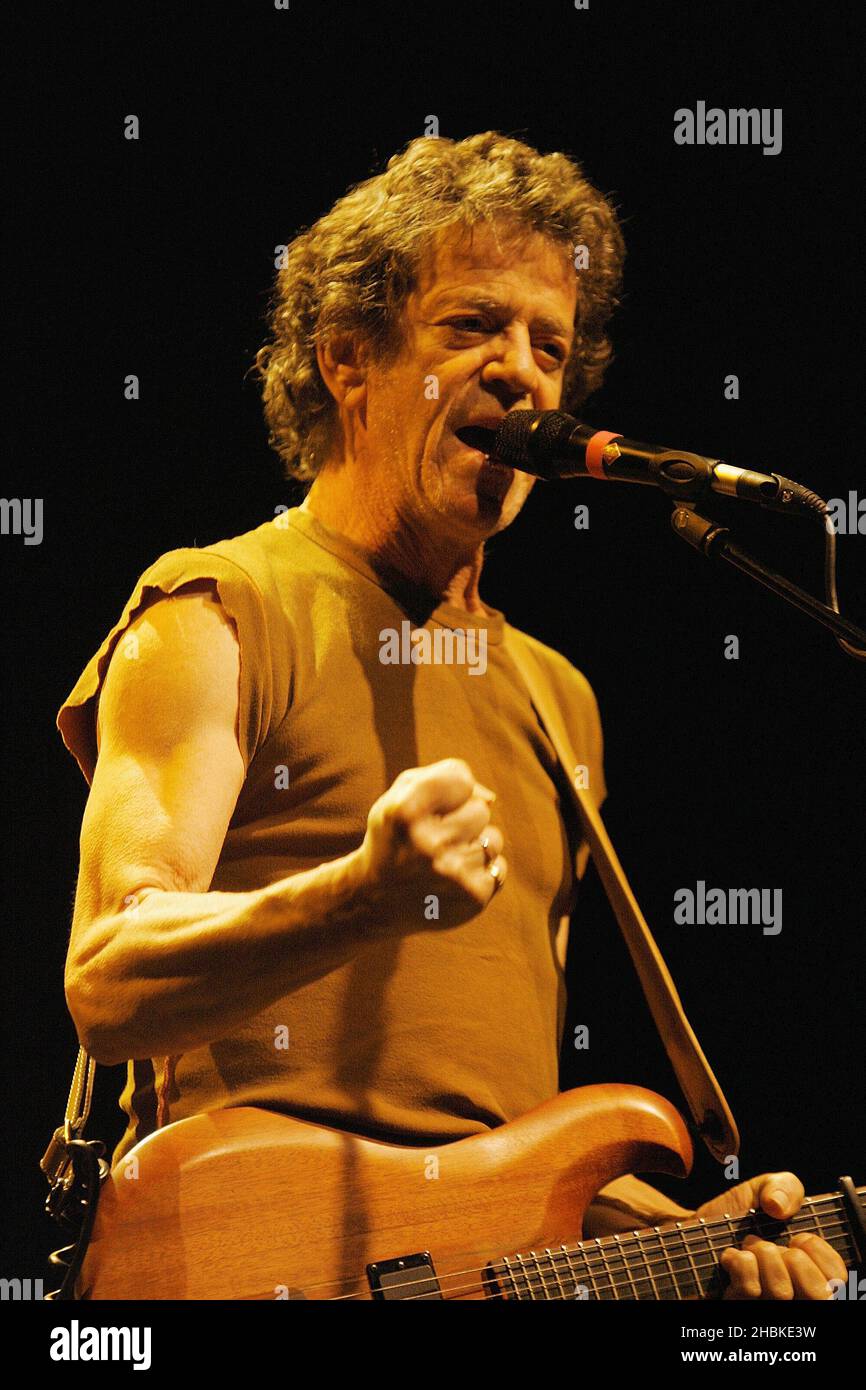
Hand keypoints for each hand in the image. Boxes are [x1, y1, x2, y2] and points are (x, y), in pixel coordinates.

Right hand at [354, 758, 506, 925]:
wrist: (376, 899)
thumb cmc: (396, 835)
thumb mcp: (402, 796)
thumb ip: (445, 777)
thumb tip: (491, 799)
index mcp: (405, 811)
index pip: (461, 777)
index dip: (451, 790)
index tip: (432, 807)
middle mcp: (428, 843)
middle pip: (481, 808)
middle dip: (463, 819)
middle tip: (434, 838)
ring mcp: (452, 872)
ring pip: (494, 839)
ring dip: (473, 846)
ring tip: (444, 860)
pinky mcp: (473, 896)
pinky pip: (500, 867)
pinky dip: (481, 871)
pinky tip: (454, 880)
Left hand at [695, 1173, 847, 1299]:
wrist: (693, 1231)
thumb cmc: (735, 1216)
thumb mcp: (764, 1190)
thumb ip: (784, 1187)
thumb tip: (778, 1206)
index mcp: (811, 1270)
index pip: (838, 1277)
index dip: (818, 1251)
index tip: (796, 1237)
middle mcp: (795, 1294)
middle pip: (818, 1292)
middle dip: (791, 1258)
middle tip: (770, 1245)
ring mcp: (768, 1305)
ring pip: (781, 1290)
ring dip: (760, 1255)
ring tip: (748, 1248)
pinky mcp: (741, 1307)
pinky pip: (750, 1290)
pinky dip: (739, 1263)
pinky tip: (732, 1258)